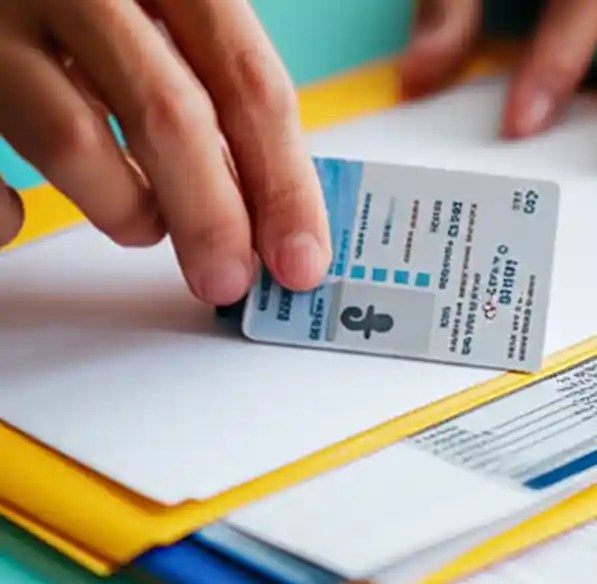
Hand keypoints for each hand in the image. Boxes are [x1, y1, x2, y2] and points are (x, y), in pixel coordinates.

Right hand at [0, 0, 330, 304]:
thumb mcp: (160, 7)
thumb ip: (211, 77)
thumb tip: (267, 197)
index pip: (247, 79)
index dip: (284, 181)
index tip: (301, 257)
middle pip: (168, 113)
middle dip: (211, 217)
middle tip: (227, 276)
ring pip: (71, 140)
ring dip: (125, 208)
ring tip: (143, 224)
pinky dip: (8, 213)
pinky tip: (22, 214)